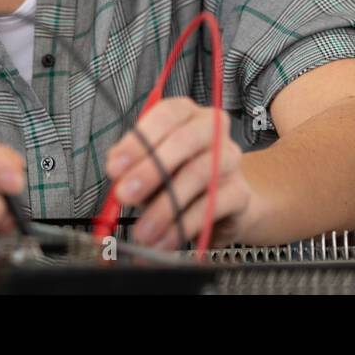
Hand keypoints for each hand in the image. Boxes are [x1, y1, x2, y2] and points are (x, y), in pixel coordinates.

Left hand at [104, 97, 253, 249]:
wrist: (222, 205)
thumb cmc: (178, 176)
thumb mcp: (148, 166)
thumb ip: (132, 163)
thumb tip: (117, 167)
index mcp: (187, 114)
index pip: (166, 115)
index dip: (139, 141)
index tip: (115, 167)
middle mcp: (212, 129)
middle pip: (185, 140)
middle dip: (151, 169)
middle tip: (126, 194)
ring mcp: (230, 158)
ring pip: (199, 174)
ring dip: (165, 206)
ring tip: (143, 230)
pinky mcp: (239, 192)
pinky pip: (211, 206)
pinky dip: (184, 226)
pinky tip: (164, 240)